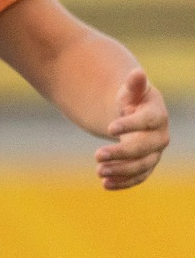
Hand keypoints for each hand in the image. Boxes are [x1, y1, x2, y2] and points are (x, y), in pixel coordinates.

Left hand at [95, 68, 168, 189]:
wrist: (136, 116)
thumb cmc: (132, 100)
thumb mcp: (130, 91)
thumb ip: (133, 84)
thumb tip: (137, 72)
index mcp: (157, 116)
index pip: (146, 121)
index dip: (130, 125)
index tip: (108, 128)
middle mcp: (160, 137)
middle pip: (144, 148)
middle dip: (121, 153)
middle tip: (96, 155)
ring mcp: (154, 153)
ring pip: (142, 166)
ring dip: (121, 171)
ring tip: (98, 171)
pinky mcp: (146, 166)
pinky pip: (138, 177)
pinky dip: (123, 182)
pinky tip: (105, 185)